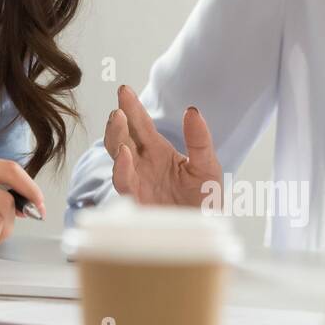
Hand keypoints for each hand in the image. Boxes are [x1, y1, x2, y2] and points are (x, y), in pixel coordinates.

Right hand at [105, 84, 221, 207]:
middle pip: (123, 137)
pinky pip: (125, 184)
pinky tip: (125, 156)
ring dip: (116, 139)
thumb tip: (192, 110)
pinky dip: (123, 169)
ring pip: (117, 156)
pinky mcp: (136, 202)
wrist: (204, 234)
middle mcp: (142, 164)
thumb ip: (200, 140)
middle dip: (119, 122)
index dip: (132, 107)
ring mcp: (137, 182)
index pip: (141, 125)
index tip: (124, 90)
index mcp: (158, 152)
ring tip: (119, 122)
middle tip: (119, 109)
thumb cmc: (204, 201)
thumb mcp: (208, 166)